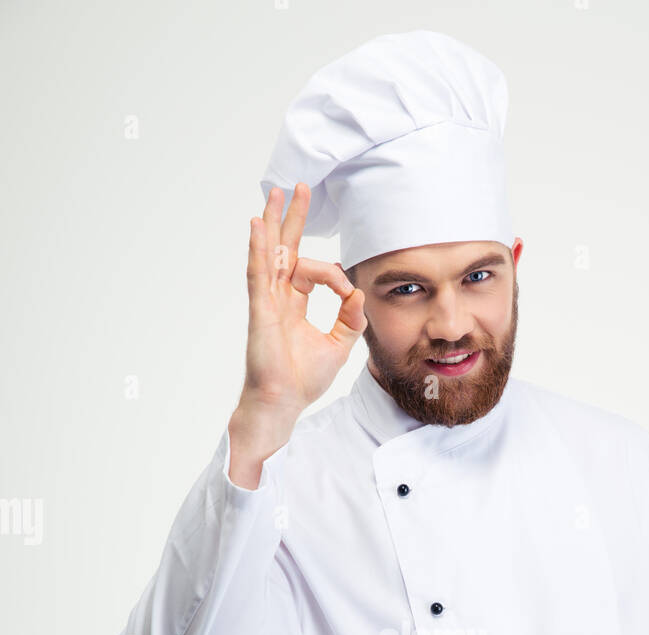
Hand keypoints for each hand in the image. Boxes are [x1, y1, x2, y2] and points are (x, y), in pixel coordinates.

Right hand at [242, 182, 365, 415]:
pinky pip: (259, 272)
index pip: (311, 271)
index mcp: (293, 304)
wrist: (283, 402)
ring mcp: (266, 301)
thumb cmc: (303, 380)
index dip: (333, 274)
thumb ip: (351, 319)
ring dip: (274, 222)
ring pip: (269, 253)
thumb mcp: (339, 345)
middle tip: (299, 187)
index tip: (348, 291)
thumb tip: (358, 291)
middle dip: (293, 218)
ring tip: (276, 193)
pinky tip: (260, 224)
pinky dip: (259, 248)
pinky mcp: (260, 310)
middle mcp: (277, 298)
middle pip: (284, 248)